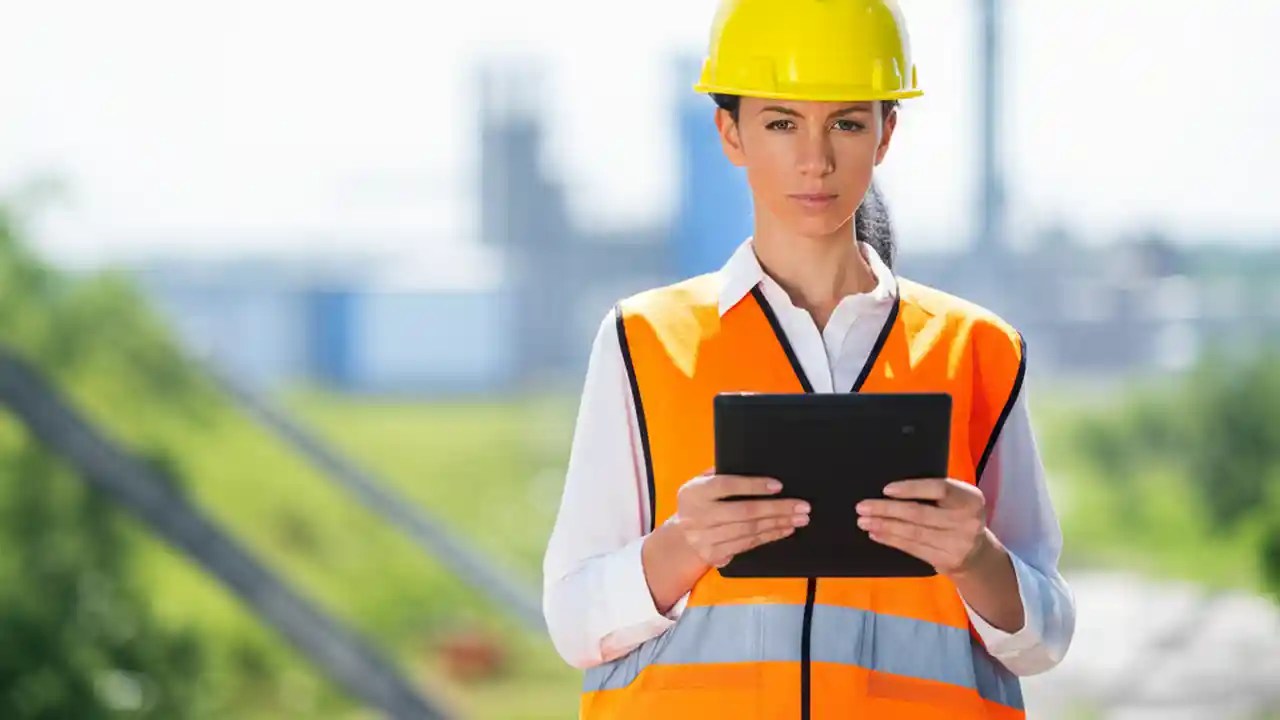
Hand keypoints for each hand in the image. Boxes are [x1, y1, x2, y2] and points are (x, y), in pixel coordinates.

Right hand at [670, 469, 810, 568]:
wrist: (681, 539)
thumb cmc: (699, 504)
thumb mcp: (700, 484)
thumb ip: (720, 474)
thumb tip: (752, 464)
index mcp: (694, 493)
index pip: (727, 486)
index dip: (754, 486)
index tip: (779, 485)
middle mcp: (698, 517)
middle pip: (744, 512)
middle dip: (776, 509)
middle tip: (802, 506)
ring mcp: (706, 539)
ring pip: (749, 531)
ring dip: (778, 524)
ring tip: (800, 518)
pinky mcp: (716, 555)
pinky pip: (748, 545)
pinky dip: (770, 536)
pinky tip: (785, 529)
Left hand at [854, 478, 992, 576]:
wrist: (978, 554)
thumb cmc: (958, 517)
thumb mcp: (957, 500)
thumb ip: (935, 492)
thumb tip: (891, 490)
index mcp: (970, 498)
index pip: (939, 489)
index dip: (911, 488)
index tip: (886, 489)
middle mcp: (968, 521)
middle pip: (920, 513)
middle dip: (887, 509)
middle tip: (863, 506)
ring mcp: (958, 543)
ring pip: (913, 533)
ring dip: (885, 526)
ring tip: (864, 521)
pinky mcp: (947, 561)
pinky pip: (913, 548)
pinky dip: (891, 540)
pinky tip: (877, 534)